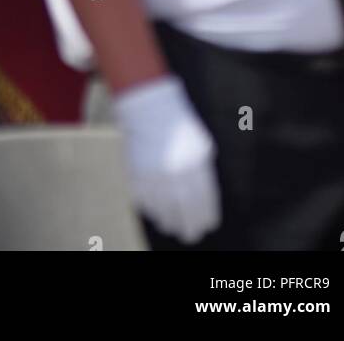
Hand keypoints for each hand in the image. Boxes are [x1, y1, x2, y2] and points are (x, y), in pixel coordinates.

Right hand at [112, 76, 220, 243]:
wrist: (150, 109)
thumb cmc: (180, 129)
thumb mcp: (201, 147)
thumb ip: (204, 174)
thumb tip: (205, 204)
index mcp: (196, 167)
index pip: (204, 203)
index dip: (206, 218)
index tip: (207, 226)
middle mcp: (175, 174)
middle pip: (184, 213)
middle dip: (189, 228)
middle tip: (190, 235)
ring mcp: (154, 176)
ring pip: (163, 212)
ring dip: (168, 221)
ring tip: (171, 224)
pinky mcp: (136, 176)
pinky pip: (144, 203)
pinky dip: (150, 208)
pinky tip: (155, 208)